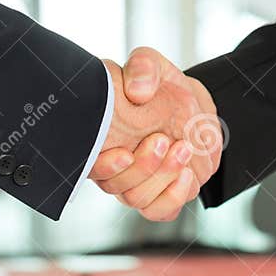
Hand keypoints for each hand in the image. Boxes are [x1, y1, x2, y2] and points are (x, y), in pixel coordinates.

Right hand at [90, 48, 220, 220]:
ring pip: (140, 201)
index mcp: (99, 142)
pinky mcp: (160, 194)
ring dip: (162, 178)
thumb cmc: (158, 85)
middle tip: (162, 140)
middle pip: (119, 188)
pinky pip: (161, 211)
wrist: (184, 101)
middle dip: (144, 168)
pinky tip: (185, 175)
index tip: (124, 154)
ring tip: (182, 150)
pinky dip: (173, 197)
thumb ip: (142, 69)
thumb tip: (139, 92)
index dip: (104, 168)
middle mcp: (114, 170)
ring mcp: (136, 185)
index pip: (90, 168)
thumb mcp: (149, 64)